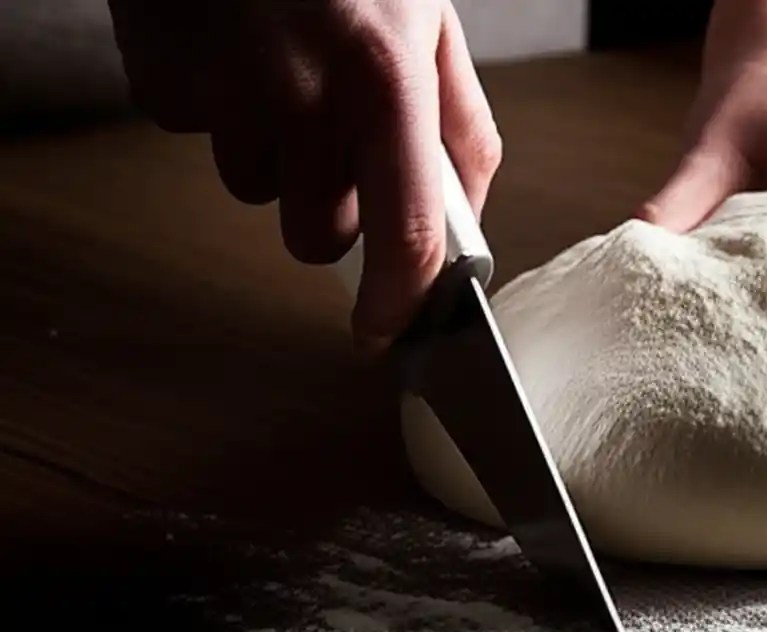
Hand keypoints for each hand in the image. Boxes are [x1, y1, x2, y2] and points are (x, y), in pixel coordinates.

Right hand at [107, 0, 501, 350]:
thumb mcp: (430, 26)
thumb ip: (459, 128)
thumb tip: (466, 221)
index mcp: (387, 80)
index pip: (402, 234)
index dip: (397, 302)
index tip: (387, 332)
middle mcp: (305, 97)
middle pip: (318, 236)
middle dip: (333, 208)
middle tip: (336, 135)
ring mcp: (227, 95)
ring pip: (259, 192)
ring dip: (278, 155)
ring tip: (284, 70)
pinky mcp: (166, 86)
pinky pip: (204, 142)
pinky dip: (223, 113)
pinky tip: (238, 54)